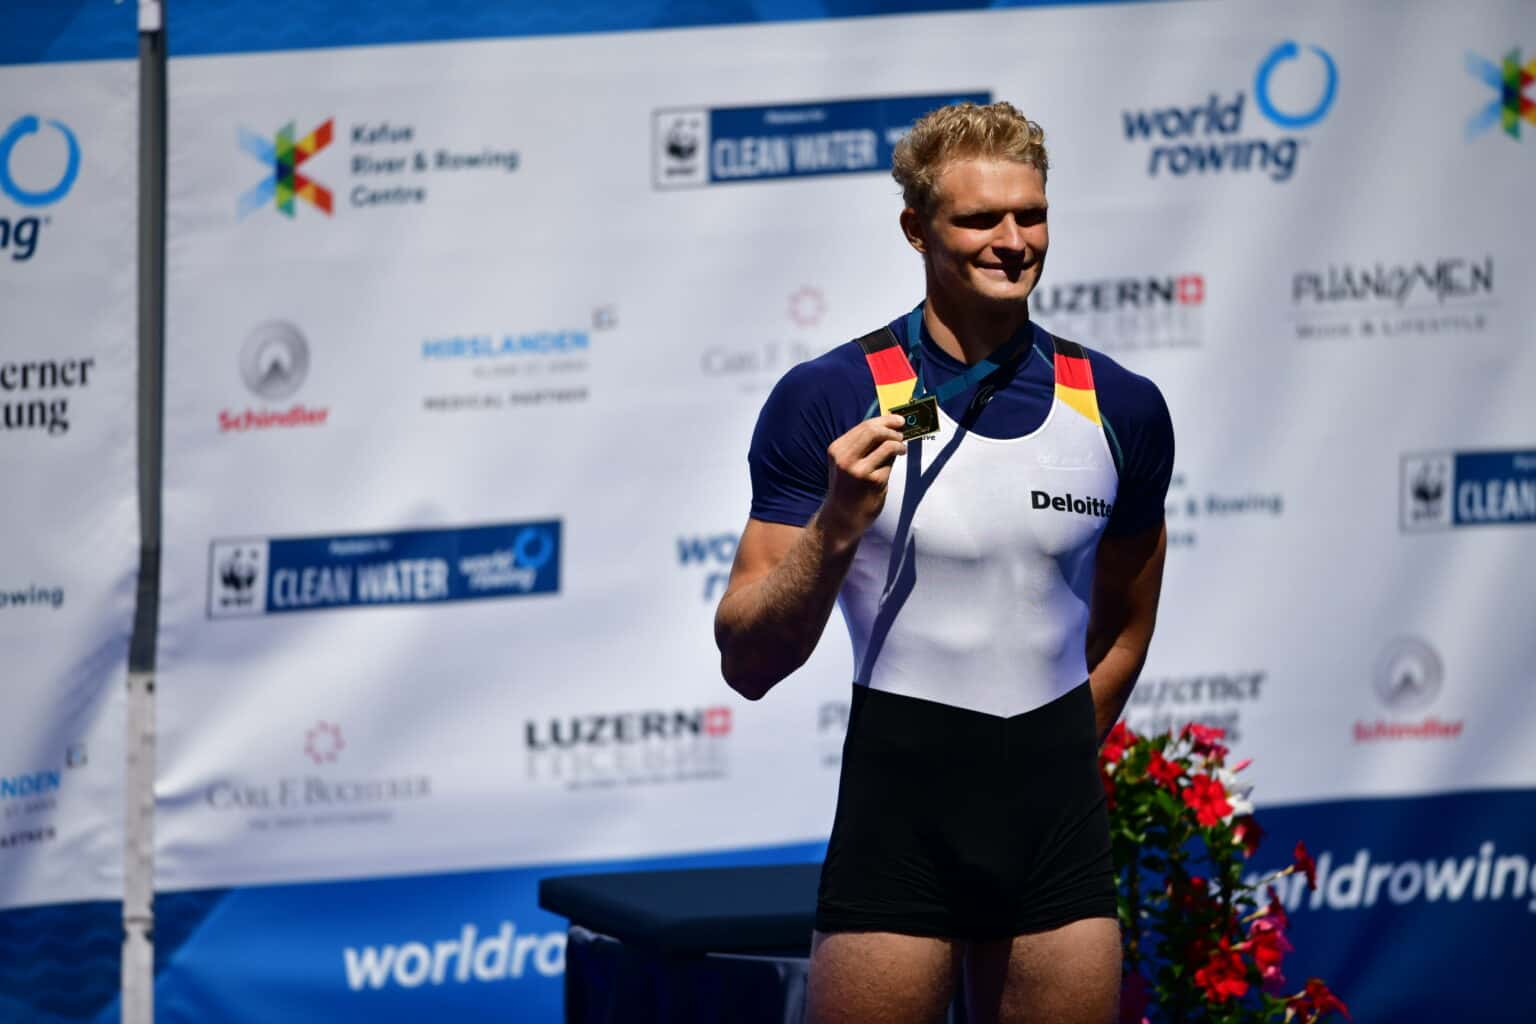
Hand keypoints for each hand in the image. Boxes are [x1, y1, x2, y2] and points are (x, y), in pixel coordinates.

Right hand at [819, 414, 906, 551]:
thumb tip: (888, 426)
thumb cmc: (849, 487)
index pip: (864, 426)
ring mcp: (858, 470)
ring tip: (901, 448)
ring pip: (886, 444)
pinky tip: (898, 458)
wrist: (842, 516)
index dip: (885, 420)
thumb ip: (862, 445)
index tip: (898, 420)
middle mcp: (845, 458)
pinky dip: (897, 456)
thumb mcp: (846, 462)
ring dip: (898, 443)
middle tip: (902, 432)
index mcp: (837, 449)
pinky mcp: (873, 481)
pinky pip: (890, 461)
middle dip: (892, 428)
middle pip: (874, 430)